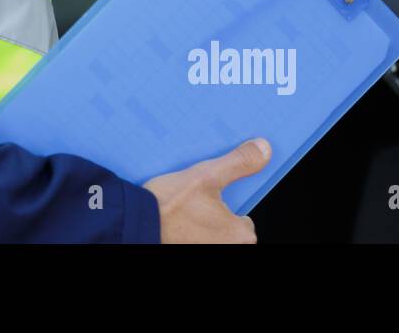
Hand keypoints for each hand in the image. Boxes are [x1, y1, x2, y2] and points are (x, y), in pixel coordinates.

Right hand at [142, 138, 270, 242]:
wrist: (135, 222)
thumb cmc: (170, 206)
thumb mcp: (207, 176)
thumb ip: (239, 163)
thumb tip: (263, 149)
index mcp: (239, 235)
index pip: (246, 217)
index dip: (230, 199)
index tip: (215, 189)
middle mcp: (225, 247)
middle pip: (227, 222)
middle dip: (214, 208)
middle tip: (197, 193)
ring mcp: (205, 248)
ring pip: (210, 227)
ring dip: (201, 214)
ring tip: (185, 199)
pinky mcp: (185, 246)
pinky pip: (195, 233)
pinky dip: (188, 223)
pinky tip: (175, 209)